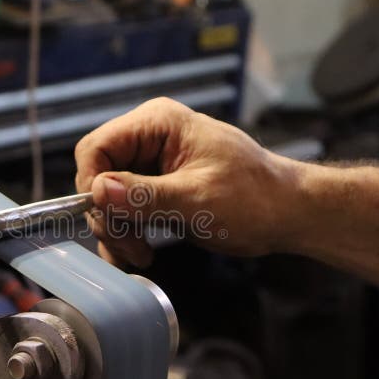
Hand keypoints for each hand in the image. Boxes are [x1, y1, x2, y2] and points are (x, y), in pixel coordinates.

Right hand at [75, 98, 302, 266]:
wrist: (286, 214)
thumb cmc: (254, 197)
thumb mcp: (198, 198)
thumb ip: (146, 195)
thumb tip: (100, 191)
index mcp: (158, 123)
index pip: (97, 147)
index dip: (92, 184)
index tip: (106, 219)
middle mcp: (148, 139)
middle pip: (98, 175)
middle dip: (109, 216)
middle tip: (130, 247)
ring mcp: (150, 165)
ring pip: (107, 198)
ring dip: (116, 230)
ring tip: (139, 255)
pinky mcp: (154, 189)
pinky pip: (123, 210)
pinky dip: (124, 235)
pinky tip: (136, 255)